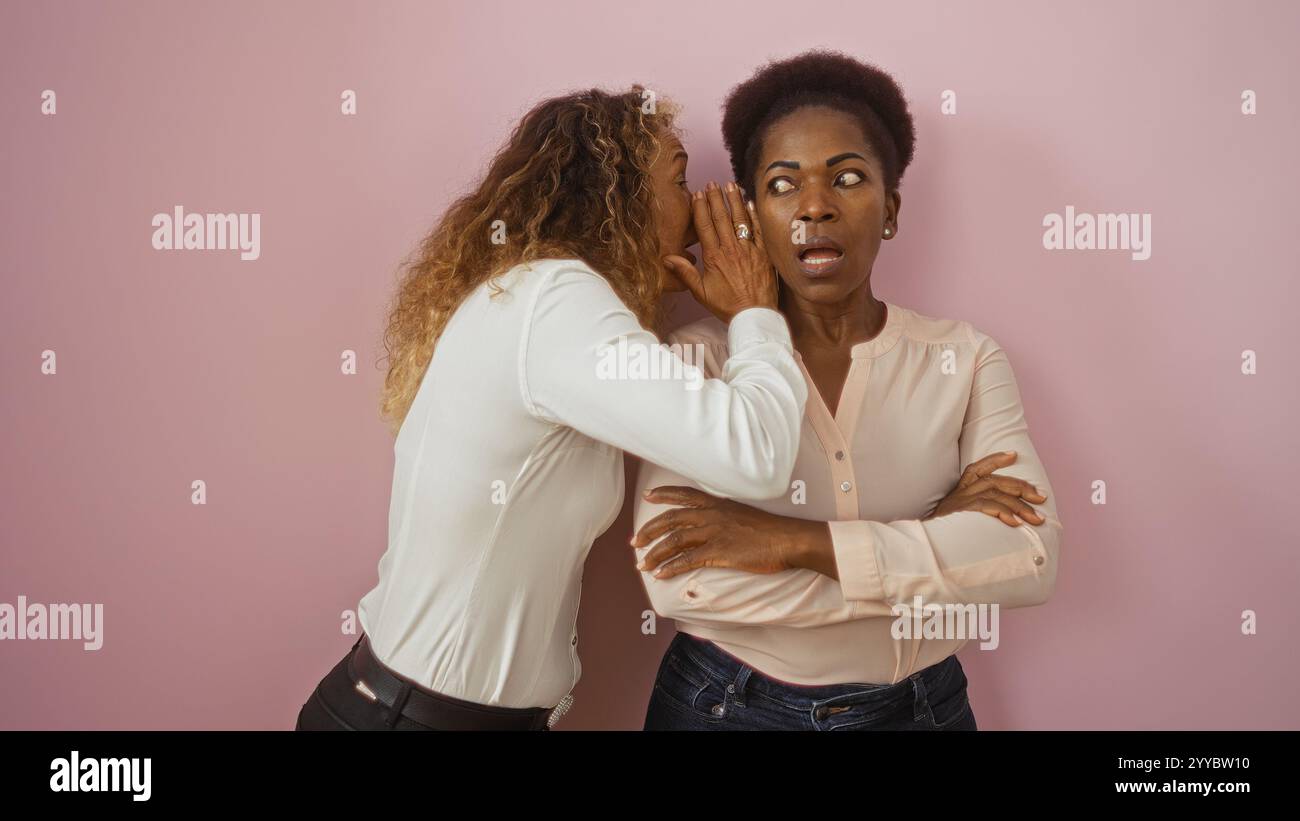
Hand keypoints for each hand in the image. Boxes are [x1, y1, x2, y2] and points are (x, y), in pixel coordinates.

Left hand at [632, 486, 826, 578]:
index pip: (684, 494)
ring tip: (642, 564)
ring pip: (674, 541)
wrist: (789, 539)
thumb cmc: (770, 530)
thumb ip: (724, 516)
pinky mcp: (718, 552)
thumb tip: (712, 524)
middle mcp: (711, 515)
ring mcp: (714, 532)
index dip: (663, 495)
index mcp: (717, 503)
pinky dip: (670, 567)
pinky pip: (687, 560)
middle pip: (671, 520)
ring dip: (654, 554)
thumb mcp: (743, 514)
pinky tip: (660, 574)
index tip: (648, 496)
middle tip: (635, 541)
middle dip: (649, 531)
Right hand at [661, 181, 776, 322]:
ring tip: (730, 185)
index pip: (705, 226)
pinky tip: (750, 203)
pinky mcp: (763, 254)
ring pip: (740, 219)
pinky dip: (754, 215)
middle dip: (716, 198)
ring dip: (734, 200)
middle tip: (712, 182)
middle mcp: (731, 249)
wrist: (754, 314)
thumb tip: (667, 258)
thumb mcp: (701, 292)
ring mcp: (749, 249)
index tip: (698, 194)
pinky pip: (758, 229)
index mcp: (714, 257)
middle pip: (721, 217)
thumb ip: (685, 273)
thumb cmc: (727, 306)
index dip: (701, 208)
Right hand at [922, 451, 1047, 526]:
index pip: (977, 468)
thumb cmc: (937, 535)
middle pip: (995, 481)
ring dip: (1020, 506)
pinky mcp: (962, 512)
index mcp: (958, 492)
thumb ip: (971, 516)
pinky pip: (987, 507)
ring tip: (1037, 518)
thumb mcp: (952, 520)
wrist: (918, 543)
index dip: (995, 460)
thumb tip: (998, 522)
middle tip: (1041, 497)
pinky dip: (1003, 513)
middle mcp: (960, 493)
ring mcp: (961, 502)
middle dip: (1021, 488)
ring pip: (997, 495)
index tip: (1014, 455)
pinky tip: (1016, 523)